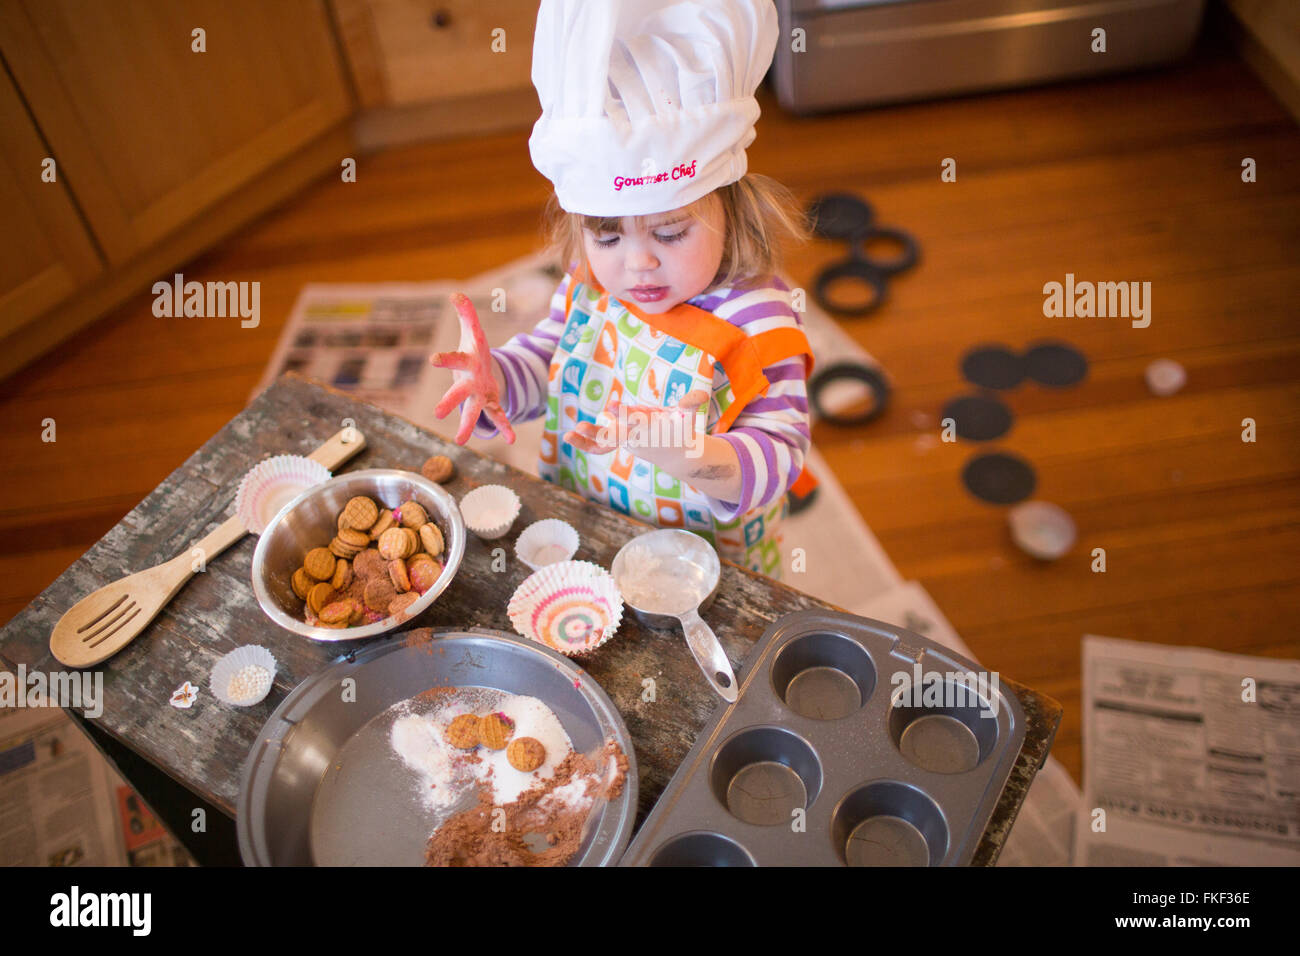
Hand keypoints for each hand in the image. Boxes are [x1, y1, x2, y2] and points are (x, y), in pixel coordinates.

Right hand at [429, 293, 514, 443]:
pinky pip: (498, 417)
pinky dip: (505, 427)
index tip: (433, 360)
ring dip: (466, 425)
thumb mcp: (473, 330)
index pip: (454, 359)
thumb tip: (456, 294)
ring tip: (460, 441)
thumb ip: (467, 313)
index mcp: (465, 363)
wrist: (478, 372)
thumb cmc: (473, 349)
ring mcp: (478, 396)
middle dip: (449, 402)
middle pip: (457, 393)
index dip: (444, 359)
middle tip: (437, 413)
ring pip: (472, 411)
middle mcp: (467, 383)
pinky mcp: (491, 403)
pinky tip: (511, 440)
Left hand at [566, 388, 708, 454]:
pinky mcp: (621, 442)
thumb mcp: (688, 416)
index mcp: (649, 428)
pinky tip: (571, 437)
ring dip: (586, 440)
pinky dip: (588, 444)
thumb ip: (691, 404)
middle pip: (613, 435)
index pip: (635, 420)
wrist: (677, 455)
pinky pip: (602, 447)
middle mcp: (635, 436)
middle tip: (578, 427)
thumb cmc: (681, 429)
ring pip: (603, 443)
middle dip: (597, 432)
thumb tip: (700, 396)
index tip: (611, 406)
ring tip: (568, 435)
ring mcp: (626, 441)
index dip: (624, 413)